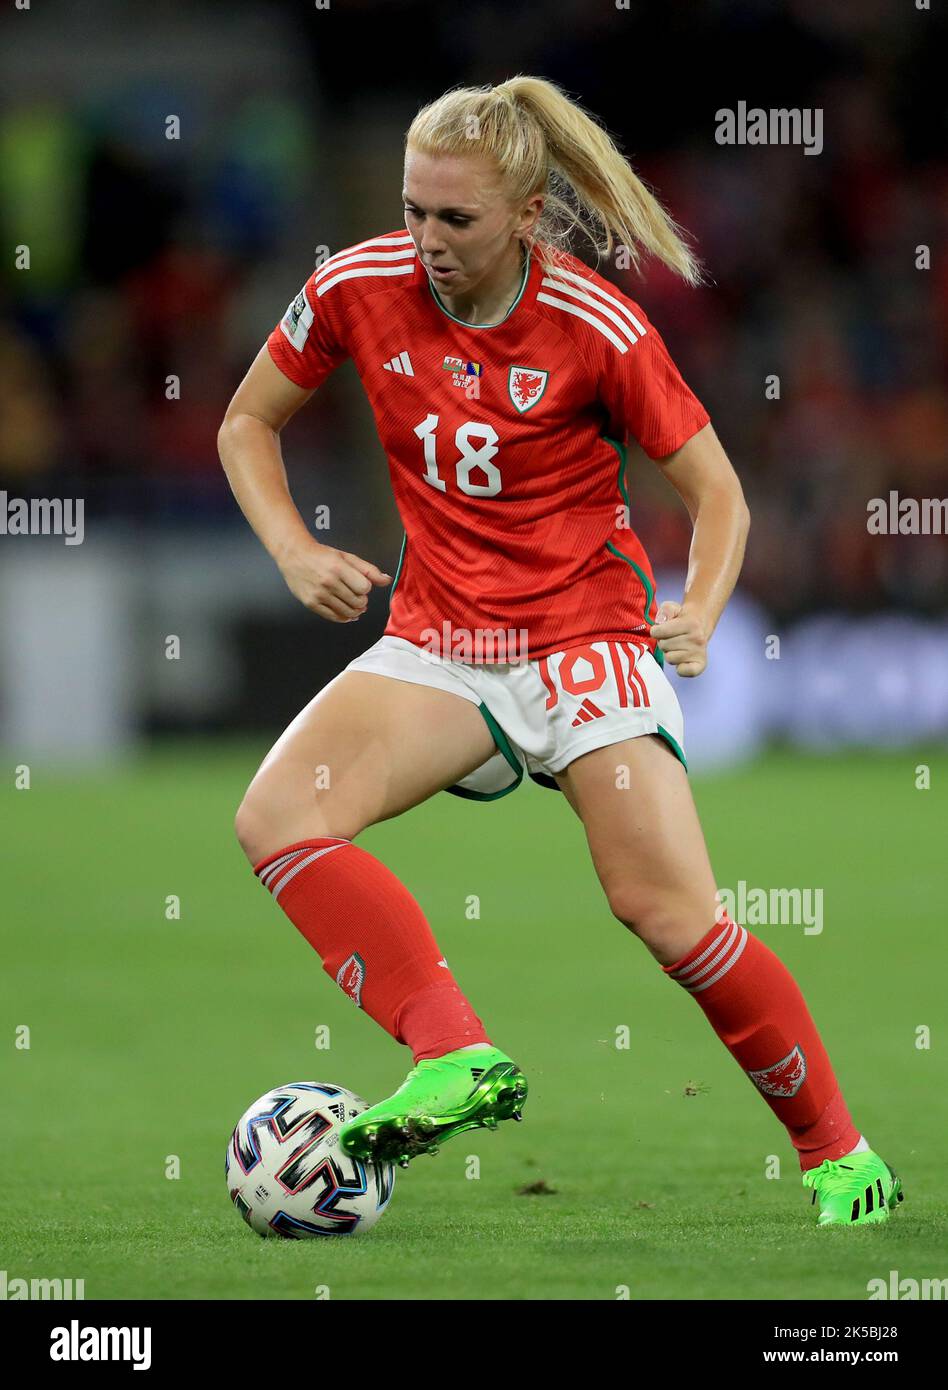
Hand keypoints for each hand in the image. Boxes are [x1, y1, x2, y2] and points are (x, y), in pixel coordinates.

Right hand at [277, 539, 391, 621]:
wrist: (294, 555)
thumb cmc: (321, 555)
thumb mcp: (346, 557)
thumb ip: (368, 569)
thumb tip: (387, 580)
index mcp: (338, 568)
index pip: (364, 588)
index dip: (366, 588)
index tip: (361, 584)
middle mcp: (328, 582)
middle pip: (357, 601)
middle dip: (362, 600)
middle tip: (357, 595)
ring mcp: (319, 594)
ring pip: (347, 611)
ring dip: (355, 610)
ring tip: (355, 605)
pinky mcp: (311, 603)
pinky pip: (333, 617)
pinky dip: (344, 617)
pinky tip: (347, 613)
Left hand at [650, 600, 708, 677]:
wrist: (699, 625)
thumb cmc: (681, 618)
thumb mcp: (672, 608)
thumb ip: (665, 610)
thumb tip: (661, 621)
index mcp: (690, 624)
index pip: (657, 632)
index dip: (656, 630)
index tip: (663, 629)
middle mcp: (697, 639)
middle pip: (663, 646)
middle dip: (664, 641)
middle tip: (672, 638)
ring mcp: (699, 653)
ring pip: (669, 658)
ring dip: (670, 653)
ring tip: (677, 647)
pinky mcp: (700, 665)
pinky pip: (682, 671)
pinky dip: (679, 668)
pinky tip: (682, 659)